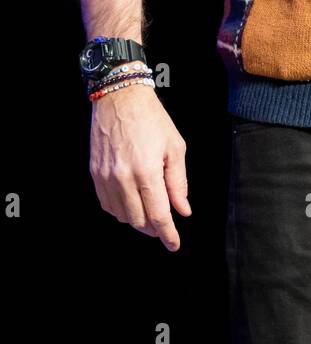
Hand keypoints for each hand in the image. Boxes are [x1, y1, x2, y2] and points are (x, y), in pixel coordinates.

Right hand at [89, 85, 190, 250]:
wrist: (120, 98)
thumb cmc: (152, 120)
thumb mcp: (175, 147)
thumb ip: (178, 182)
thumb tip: (183, 210)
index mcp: (147, 172)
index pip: (159, 215)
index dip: (168, 235)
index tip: (174, 245)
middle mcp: (123, 178)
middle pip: (138, 221)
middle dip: (153, 229)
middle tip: (164, 226)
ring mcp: (106, 177)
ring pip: (121, 215)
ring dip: (137, 221)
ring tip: (150, 213)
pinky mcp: (95, 174)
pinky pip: (107, 204)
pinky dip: (120, 211)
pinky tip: (131, 204)